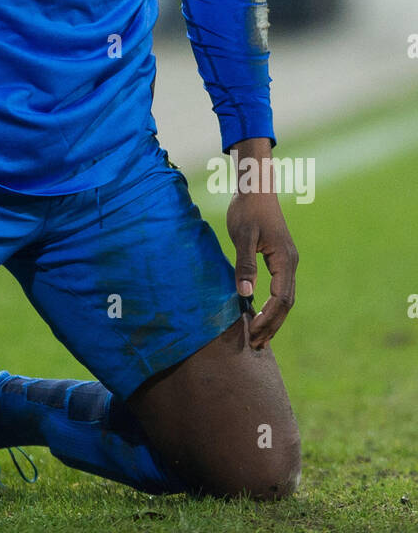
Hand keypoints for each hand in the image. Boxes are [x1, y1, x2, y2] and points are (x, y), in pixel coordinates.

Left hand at [226, 139, 297, 349]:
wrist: (256, 187)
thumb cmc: (247, 209)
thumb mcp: (243, 236)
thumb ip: (245, 264)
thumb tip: (244, 293)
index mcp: (284, 259)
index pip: (281, 298)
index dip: (267, 318)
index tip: (252, 332)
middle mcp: (290, 263)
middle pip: (286, 304)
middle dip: (271, 325)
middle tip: (255, 345)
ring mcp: (287, 262)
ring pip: (285, 299)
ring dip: (273, 320)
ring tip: (259, 339)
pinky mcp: (280, 260)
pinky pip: (280, 290)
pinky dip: (272, 307)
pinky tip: (259, 316)